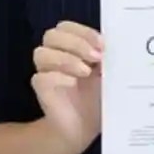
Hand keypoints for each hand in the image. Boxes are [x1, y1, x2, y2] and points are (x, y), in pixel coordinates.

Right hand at [31, 20, 103, 153]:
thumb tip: (113, 46)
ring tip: (86, 72)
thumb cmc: (97, 96)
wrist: (86, 126)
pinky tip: (73, 83)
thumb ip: (107, 57)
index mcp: (70, 46)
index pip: (66, 27)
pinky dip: (58, 77)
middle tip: (96, 57)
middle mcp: (55, 54)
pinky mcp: (41, 88)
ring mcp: (45, 71)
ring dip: (66, 59)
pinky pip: (41, 77)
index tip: (103, 44)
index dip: (83, 32)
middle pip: (52, 35)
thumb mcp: (107, 73)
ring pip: (42, 53)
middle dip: (75, 43)